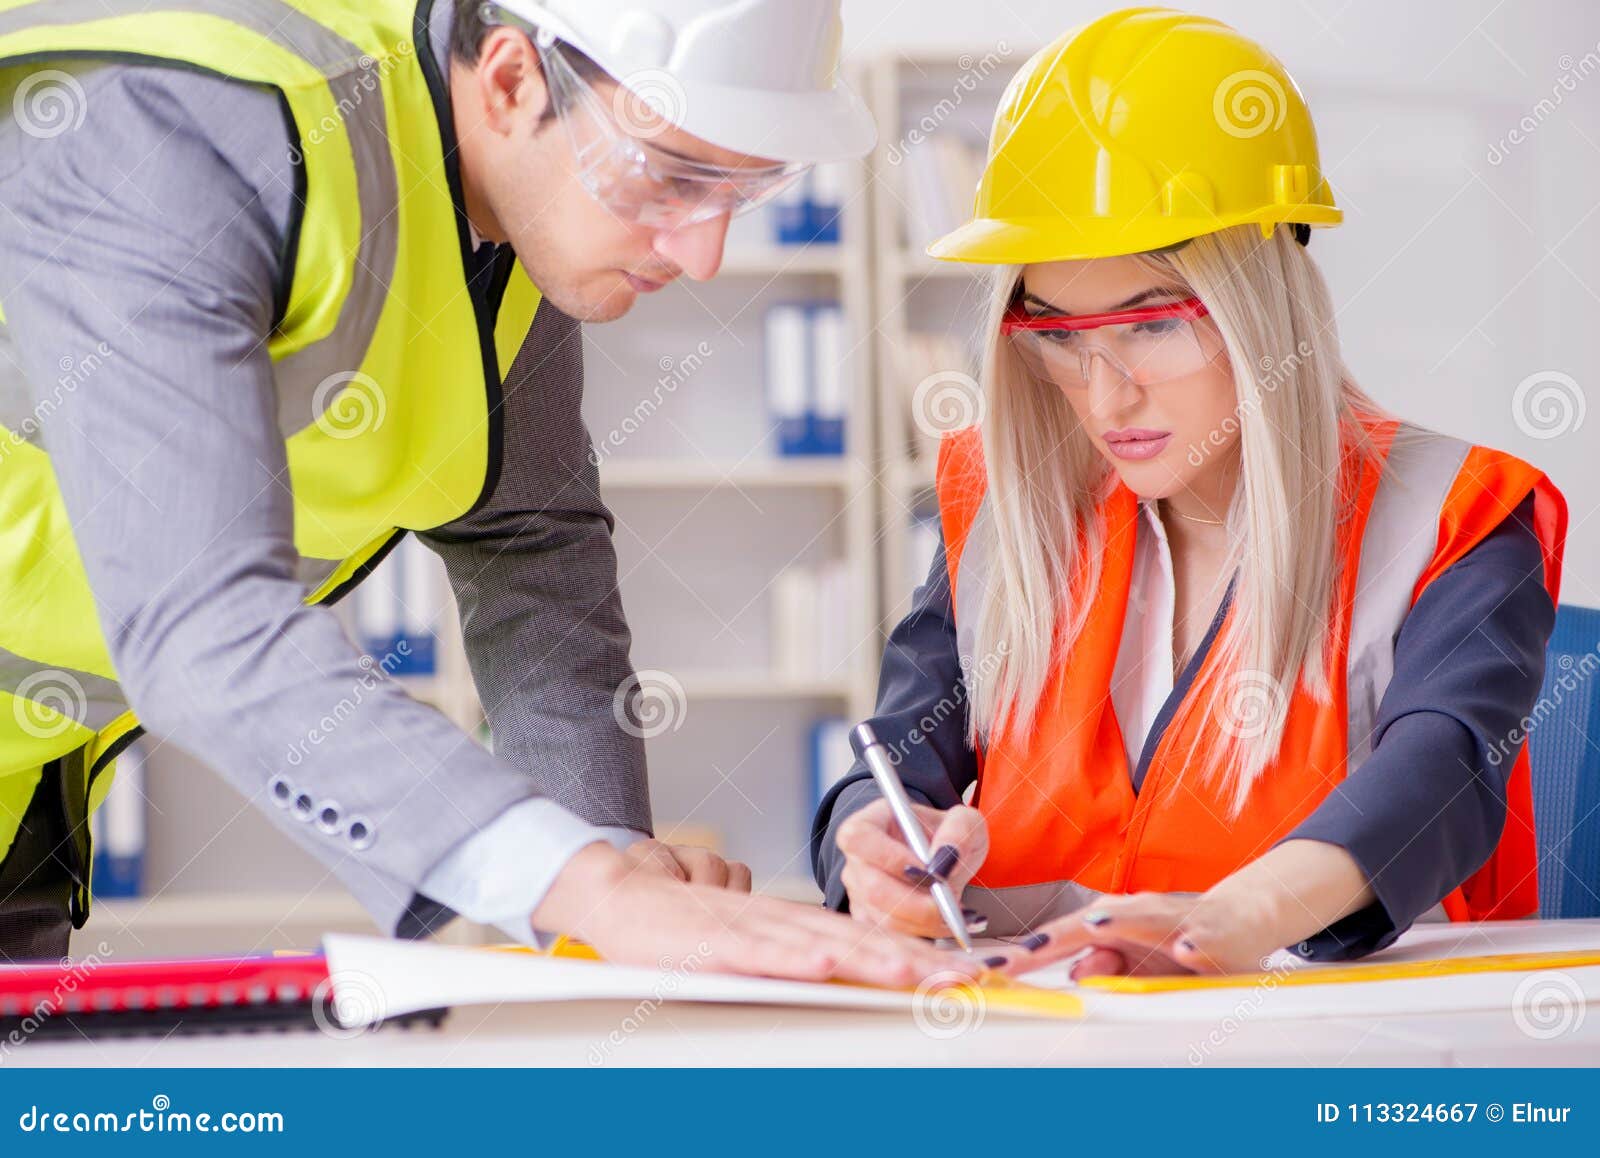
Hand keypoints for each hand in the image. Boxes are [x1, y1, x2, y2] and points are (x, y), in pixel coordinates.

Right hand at [533, 842, 978, 986]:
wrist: (617, 895)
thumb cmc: (679, 922)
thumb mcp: (746, 934)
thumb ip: (788, 944)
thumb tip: (829, 960)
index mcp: (791, 925)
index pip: (863, 939)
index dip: (913, 955)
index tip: (961, 972)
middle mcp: (780, 924)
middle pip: (856, 941)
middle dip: (912, 960)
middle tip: (962, 977)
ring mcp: (747, 931)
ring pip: (819, 945)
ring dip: (869, 959)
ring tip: (914, 974)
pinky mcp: (711, 943)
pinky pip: (757, 952)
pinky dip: (790, 959)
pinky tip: (821, 967)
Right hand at [835, 799, 987, 939]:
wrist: (945, 860)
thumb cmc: (947, 835)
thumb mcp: (965, 822)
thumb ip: (958, 831)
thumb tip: (944, 857)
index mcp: (870, 823)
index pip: (859, 838)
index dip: (890, 857)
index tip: (927, 870)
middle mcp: (857, 859)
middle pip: (872, 888)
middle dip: (916, 904)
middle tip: (949, 905)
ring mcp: (859, 893)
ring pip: (885, 918)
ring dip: (925, 923)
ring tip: (955, 915)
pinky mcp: (870, 921)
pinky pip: (893, 937)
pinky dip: (924, 935)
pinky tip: (945, 924)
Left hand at [989, 890, 1286, 979]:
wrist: (1240, 918)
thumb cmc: (1177, 940)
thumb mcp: (1135, 961)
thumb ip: (1104, 967)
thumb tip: (1076, 975)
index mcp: (1109, 924)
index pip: (1059, 939)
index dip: (1026, 954)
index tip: (992, 971)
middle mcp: (1134, 914)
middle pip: (1087, 924)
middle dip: (1053, 940)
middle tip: (1020, 955)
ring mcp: (1171, 918)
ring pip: (1142, 919)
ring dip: (1120, 923)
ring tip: (1095, 927)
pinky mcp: (1212, 930)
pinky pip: (1201, 937)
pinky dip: (1194, 943)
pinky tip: (1186, 949)